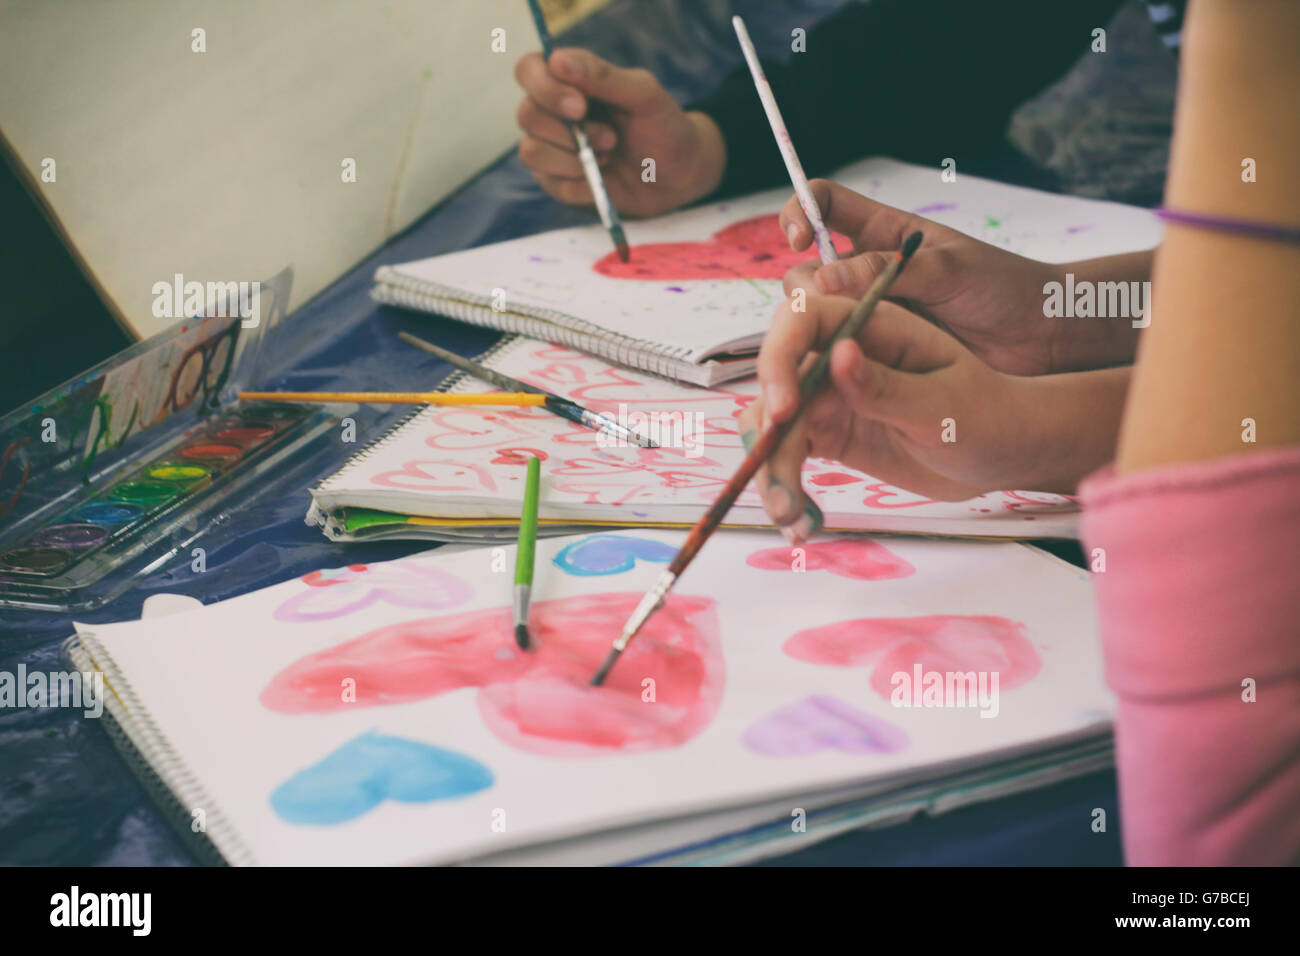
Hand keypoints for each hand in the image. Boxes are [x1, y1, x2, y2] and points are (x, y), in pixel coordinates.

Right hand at [513, 48, 724, 217]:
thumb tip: (557, 60)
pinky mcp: (556, 182)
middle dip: (568, 132)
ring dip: (575, 159)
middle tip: (611, 139)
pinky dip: (582, 184)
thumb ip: (603, 76)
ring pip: (531, 152)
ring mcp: (550, 148)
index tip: (581, 106)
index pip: (529, 70)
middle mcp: (552, 112)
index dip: (546, 88)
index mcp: (569, 80)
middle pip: (526, 114)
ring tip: (610, 156)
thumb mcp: (643, 95)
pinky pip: (551, 184)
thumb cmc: (662, 127)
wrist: (678, 177)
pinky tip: (603, 178)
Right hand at [740, 295, 1129, 541]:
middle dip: (768, 433)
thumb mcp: (943, 405)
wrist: (1003, 452)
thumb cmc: (987, 414)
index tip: (784, 413)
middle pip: (775, 379)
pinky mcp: (828, 432)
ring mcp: (830, 394)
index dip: (778, 358)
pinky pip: (787, 453)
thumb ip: (887, 385)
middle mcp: (839, 354)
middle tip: (784, 490)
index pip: (801, 320)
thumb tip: (839, 354)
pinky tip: (798, 523)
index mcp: (870, 326)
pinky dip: (782, 487)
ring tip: (791, 519)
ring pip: (772, 423)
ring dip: (769, 471)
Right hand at [781, 180, 1131, 375]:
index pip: (824, 204)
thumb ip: (887, 272)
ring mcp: (868, 314)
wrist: (1040, 341)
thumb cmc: (1004, 290)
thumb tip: (823, 279)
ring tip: (837, 353)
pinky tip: (835, 378)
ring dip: (813, 333)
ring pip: (812, 318)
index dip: (799, 212)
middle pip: (805, 271)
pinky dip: (825, 365)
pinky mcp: (874, 355)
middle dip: (805, 291)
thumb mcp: (949, 270)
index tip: (798, 240)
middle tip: (830, 315)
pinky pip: (834, 356)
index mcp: (884, 233)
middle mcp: (866, 272)